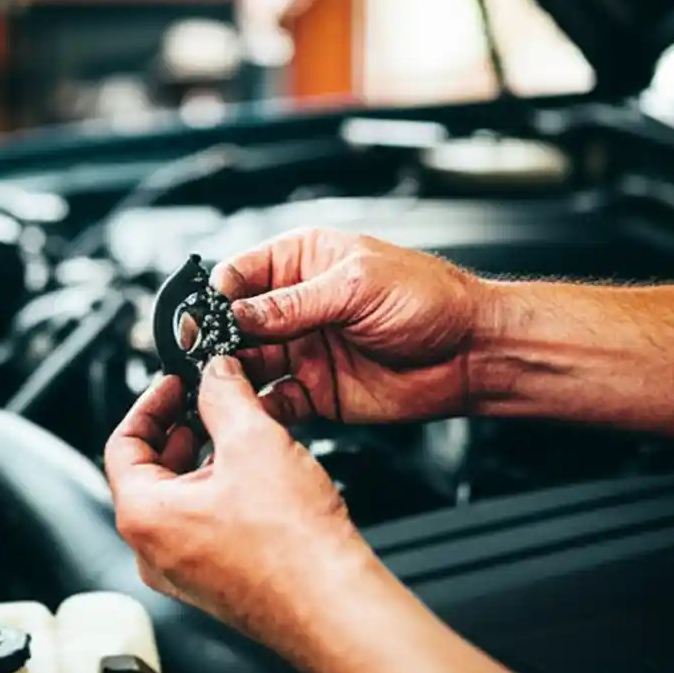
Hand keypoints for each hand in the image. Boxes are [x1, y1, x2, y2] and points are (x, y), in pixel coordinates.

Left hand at [104, 356, 363, 642]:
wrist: (333, 605)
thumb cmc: (292, 547)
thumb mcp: (253, 439)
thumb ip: (224, 393)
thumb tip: (216, 373)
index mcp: (144, 516)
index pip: (122, 443)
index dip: (151, 402)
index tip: (177, 383)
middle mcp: (153, 550)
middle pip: (149, 470)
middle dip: (182, 427)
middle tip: (211, 399)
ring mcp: (183, 570)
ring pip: (180, 498)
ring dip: (204, 458)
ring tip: (240, 432)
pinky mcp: (214, 581)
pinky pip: (203, 524)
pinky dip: (220, 490)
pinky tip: (257, 475)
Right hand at [213, 228, 486, 423]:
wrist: (471, 352)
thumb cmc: (430, 300)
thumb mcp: (356, 286)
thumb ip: (293, 303)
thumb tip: (240, 312)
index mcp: (302, 261)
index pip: (239, 275)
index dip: (217, 297)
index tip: (203, 319)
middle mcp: (296, 306)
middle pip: (234, 324)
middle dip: (215, 340)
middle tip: (201, 357)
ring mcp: (302, 349)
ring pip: (247, 365)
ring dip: (231, 376)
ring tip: (220, 385)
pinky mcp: (314, 390)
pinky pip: (273, 402)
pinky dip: (258, 410)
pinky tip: (251, 411)